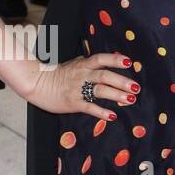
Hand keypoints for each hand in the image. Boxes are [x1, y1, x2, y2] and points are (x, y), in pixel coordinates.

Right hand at [21, 50, 138, 120]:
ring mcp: (77, 89)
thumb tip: (108, 58)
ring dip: (116, 95)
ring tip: (130, 100)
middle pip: (104, 76)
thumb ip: (90, 62)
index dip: (115, 60)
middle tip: (136, 87)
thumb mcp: (75, 63)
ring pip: (99, 91)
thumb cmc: (59, 74)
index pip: (101, 59)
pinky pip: (89, 107)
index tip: (129, 62)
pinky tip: (113, 116)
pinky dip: (101, 112)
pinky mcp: (73, 103)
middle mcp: (82, 75)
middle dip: (121, 81)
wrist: (37, 84)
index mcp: (83, 64)